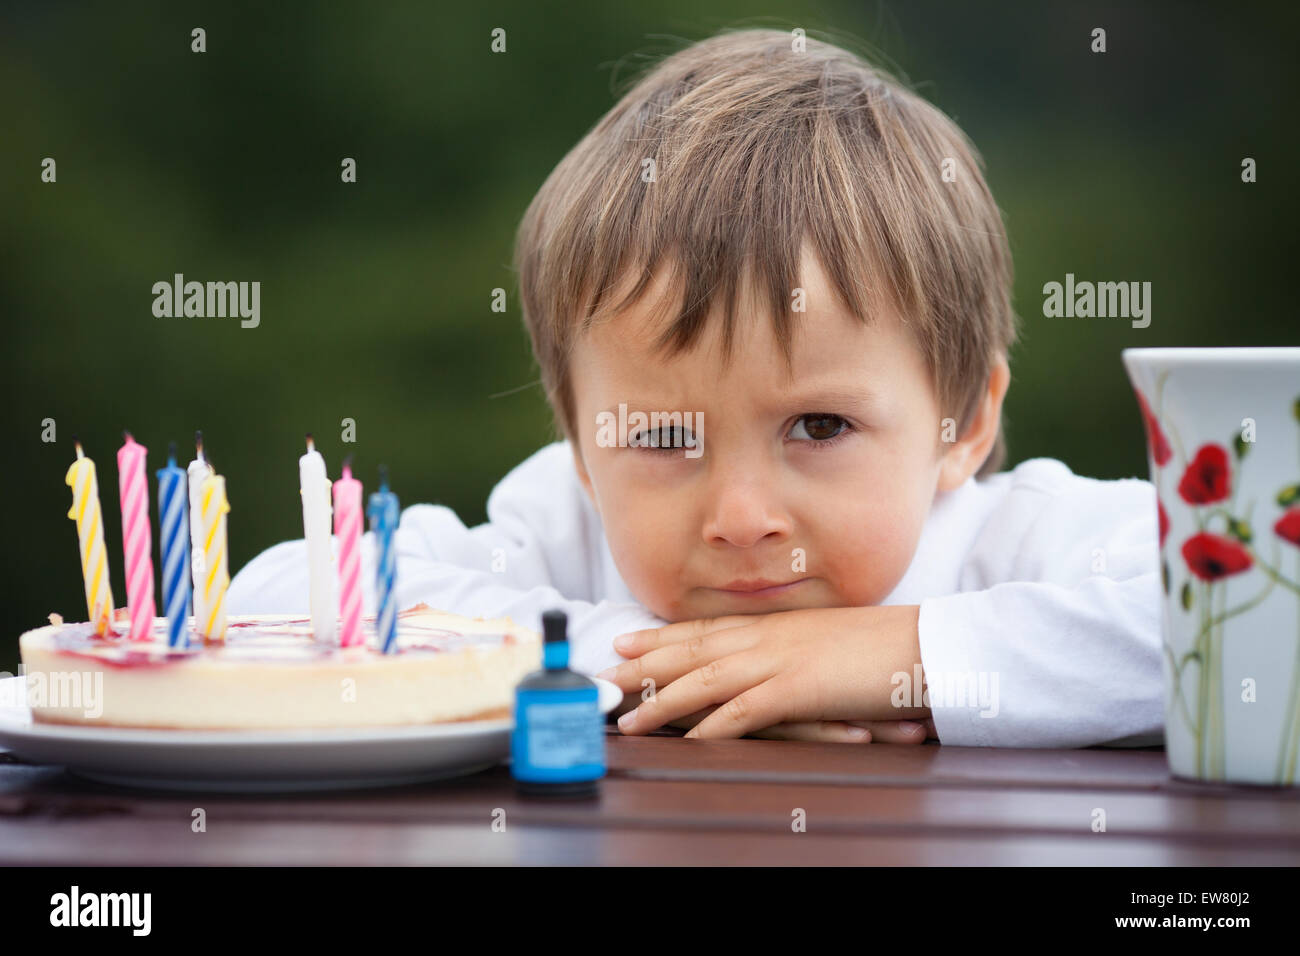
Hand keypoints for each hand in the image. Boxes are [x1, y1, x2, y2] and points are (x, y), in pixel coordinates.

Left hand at [596, 605, 930, 740]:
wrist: (927, 646)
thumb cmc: (883, 649)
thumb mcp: (827, 643)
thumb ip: (792, 651)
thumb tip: (769, 666)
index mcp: (775, 625)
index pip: (704, 630)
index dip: (661, 637)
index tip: (625, 641)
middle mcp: (769, 637)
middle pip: (691, 651)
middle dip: (642, 666)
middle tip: (603, 677)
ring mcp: (781, 661)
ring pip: (705, 680)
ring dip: (662, 702)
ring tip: (627, 721)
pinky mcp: (799, 689)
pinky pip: (745, 711)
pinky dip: (712, 727)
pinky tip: (687, 741)